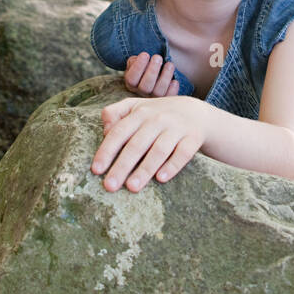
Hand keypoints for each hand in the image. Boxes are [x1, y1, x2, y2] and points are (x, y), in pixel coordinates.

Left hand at [92, 96, 209, 192]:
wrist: (196, 112)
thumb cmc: (158, 114)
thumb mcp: (137, 107)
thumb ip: (116, 113)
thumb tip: (105, 130)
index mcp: (140, 113)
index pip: (119, 132)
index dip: (107, 151)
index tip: (96, 170)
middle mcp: (157, 119)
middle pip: (137, 144)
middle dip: (122, 166)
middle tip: (110, 186)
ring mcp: (176, 128)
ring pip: (159, 150)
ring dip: (145, 169)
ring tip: (132, 187)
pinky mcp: (193, 138)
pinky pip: (182, 153)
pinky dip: (172, 166)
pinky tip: (161, 178)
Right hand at [123, 51, 180, 96]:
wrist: (154, 77)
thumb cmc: (144, 68)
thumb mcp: (136, 63)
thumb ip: (134, 61)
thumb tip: (139, 59)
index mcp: (131, 84)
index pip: (131, 79)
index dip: (138, 67)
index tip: (145, 54)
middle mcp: (141, 93)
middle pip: (145, 87)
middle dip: (152, 71)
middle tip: (158, 57)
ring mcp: (153, 98)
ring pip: (158, 92)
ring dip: (165, 77)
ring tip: (169, 64)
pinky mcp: (165, 100)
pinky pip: (169, 97)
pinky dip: (173, 89)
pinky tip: (174, 80)